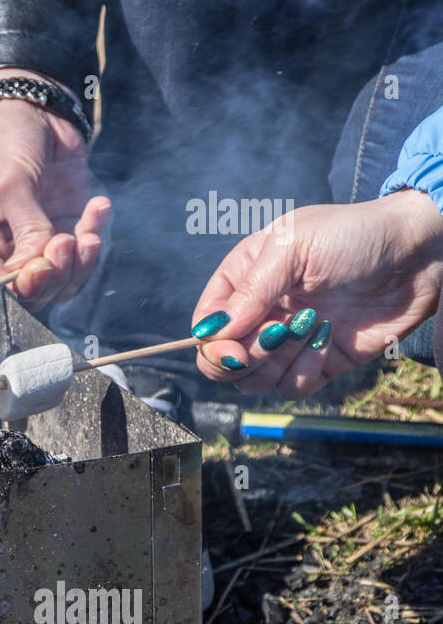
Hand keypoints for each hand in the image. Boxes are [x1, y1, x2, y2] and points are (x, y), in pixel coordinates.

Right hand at [0, 69, 109, 311]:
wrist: (35, 109)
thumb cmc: (5, 141)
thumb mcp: (9, 181)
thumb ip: (26, 226)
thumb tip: (37, 267)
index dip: (18, 286)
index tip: (38, 267)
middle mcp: (0, 253)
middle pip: (31, 292)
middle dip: (54, 274)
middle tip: (66, 242)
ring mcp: (35, 245)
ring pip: (62, 281)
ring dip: (79, 262)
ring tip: (86, 231)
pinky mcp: (65, 230)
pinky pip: (84, 254)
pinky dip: (95, 235)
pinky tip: (97, 206)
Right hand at [192, 190, 442, 397]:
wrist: (417, 251)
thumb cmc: (352, 235)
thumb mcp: (292, 246)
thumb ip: (250, 290)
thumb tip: (214, 333)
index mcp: (242, 281)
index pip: (205, 326)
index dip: (212, 344)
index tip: (234, 345)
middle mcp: (259, 315)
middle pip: (222, 363)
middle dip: (246, 356)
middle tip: (279, 332)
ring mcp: (288, 342)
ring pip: (255, 382)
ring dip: (280, 361)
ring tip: (314, 324)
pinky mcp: (319, 364)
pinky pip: (293, 388)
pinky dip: (307, 371)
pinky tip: (330, 338)